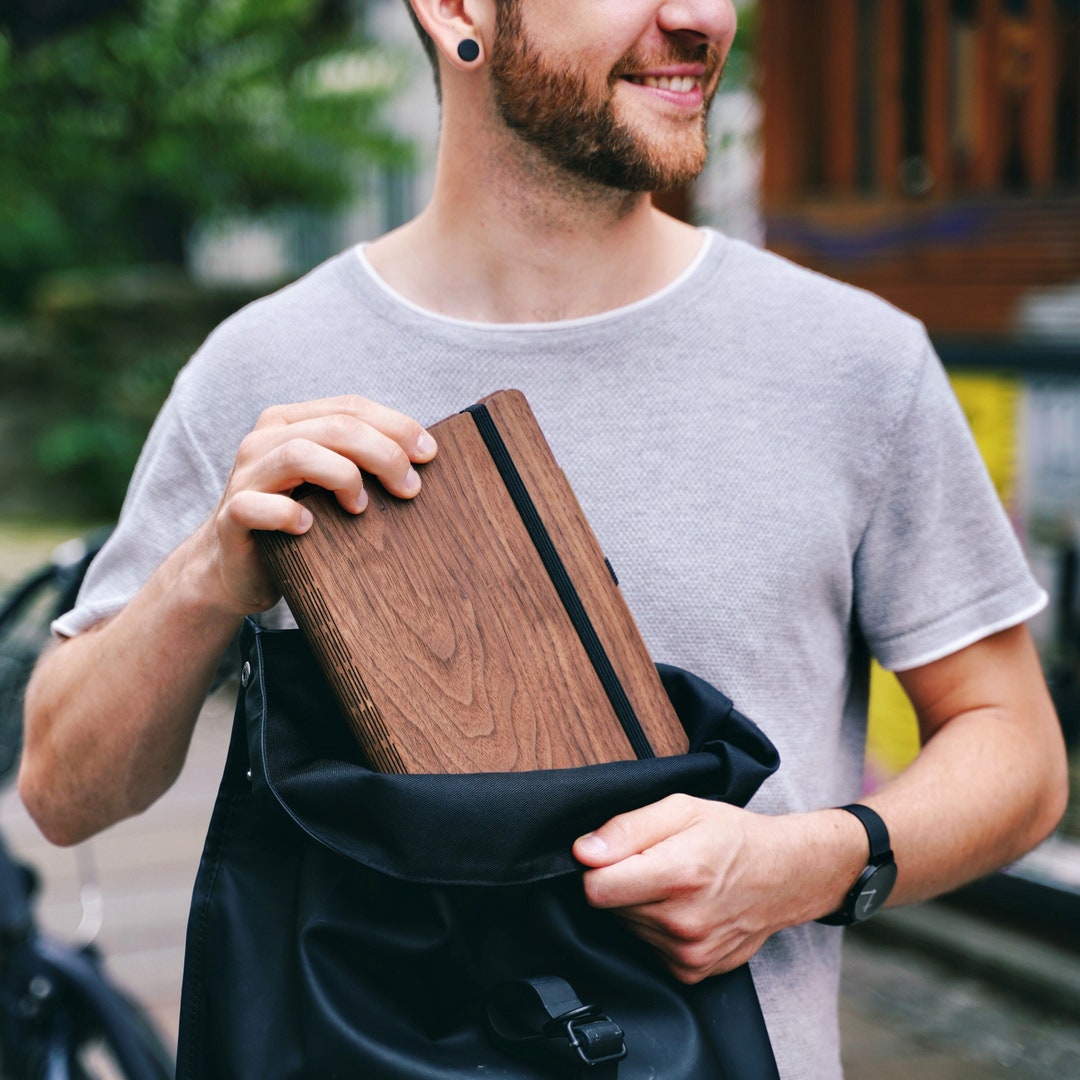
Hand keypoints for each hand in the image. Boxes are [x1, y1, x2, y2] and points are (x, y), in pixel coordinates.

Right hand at [197, 395, 437, 614]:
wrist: (236, 569)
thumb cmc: (297, 522)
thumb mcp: (329, 483)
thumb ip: (360, 461)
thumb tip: (424, 459)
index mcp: (291, 421)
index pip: (351, 407)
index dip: (396, 426)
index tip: (430, 454)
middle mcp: (265, 439)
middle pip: (336, 427)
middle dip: (383, 453)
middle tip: (409, 487)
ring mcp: (245, 475)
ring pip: (300, 453)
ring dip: (343, 476)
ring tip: (361, 507)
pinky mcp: (232, 513)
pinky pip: (258, 506)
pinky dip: (289, 515)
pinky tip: (309, 528)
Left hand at [573, 795, 816, 982]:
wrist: (784, 876)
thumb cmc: (733, 837)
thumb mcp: (680, 809)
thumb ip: (626, 829)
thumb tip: (583, 852)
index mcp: (679, 874)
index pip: (596, 889)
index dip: (597, 867)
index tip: (613, 855)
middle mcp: (683, 922)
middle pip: (610, 907)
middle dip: (623, 883)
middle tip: (657, 864)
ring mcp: (689, 953)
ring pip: (627, 928)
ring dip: (641, 906)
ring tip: (674, 884)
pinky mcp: (691, 973)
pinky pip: (648, 948)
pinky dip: (657, 928)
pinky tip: (684, 908)